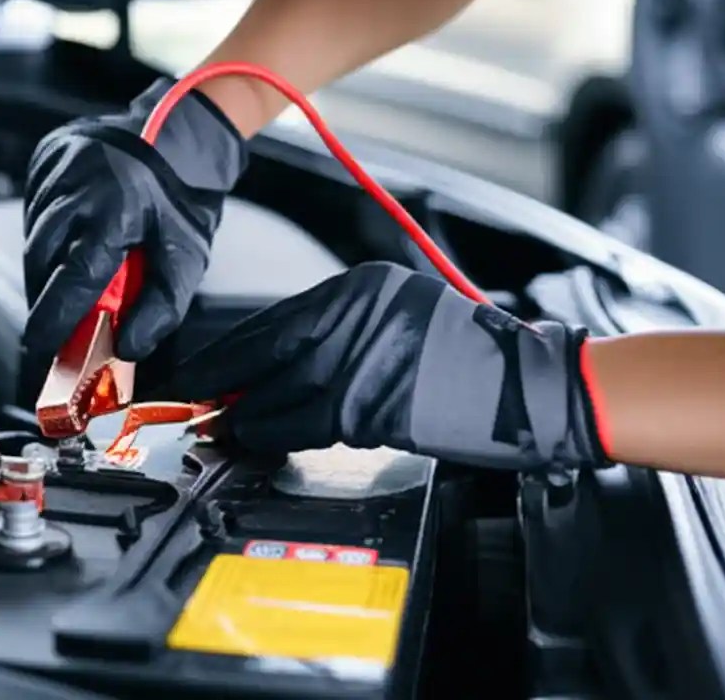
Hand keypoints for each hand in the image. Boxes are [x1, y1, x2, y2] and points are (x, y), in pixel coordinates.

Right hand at [22, 79, 246, 365]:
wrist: (181, 134)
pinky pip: (34, 209)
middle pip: (42, 261)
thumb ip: (161, 310)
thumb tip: (127, 349)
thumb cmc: (184, 200)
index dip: (52, 321)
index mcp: (115, 211)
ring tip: (69, 278)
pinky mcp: (46, 154)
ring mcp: (58, 165)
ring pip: (33, 236)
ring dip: (46, 267)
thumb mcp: (186, 258)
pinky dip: (45, 234)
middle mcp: (79, 184)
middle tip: (55, 326)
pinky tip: (69, 237)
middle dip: (45, 298)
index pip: (73, 279)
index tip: (40, 352)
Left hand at [169, 262, 608, 470]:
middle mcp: (360, 314)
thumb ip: (338, 333)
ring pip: (283, 390)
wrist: (534, 387)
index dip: (230, 349)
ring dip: (246, 414)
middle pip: (268, 350)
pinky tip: (259, 437)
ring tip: (223, 426)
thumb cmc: (471, 357)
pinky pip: (310, 422)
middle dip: (222, 378)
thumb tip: (273, 367)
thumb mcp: (401, 319)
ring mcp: (367, 359)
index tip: (199, 367)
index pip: (276, 319)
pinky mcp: (378, 405)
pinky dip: (278, 432)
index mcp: (363, 287)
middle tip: (189, 398)